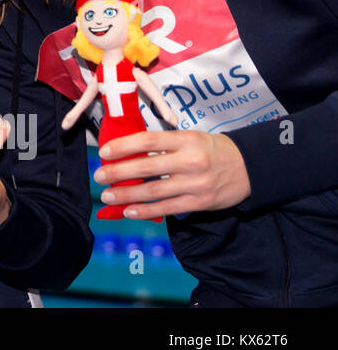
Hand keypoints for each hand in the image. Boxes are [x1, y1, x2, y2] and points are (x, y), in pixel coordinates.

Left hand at [97, 130, 250, 217]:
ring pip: (153, 191)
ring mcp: (195, 184)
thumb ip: (163, 145)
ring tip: (108, 196)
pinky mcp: (200, 203)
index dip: (123, 146)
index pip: (148, 141)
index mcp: (185, 140)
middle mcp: (190, 161)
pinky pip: (167, 208)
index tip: (104, 152)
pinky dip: (145, 211)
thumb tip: (128, 152)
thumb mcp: (190, 137)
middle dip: (118, 173)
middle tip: (99, 176)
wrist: (250, 167)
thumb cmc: (213, 149)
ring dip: (126, 195)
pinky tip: (128, 211)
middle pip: (146, 167)